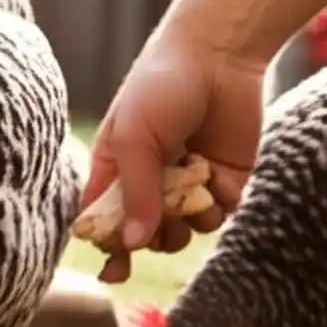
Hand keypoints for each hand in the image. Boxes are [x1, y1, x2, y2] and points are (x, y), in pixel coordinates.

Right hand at [81, 24, 263, 282]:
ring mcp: (186, 184)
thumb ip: (136, 193)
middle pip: (142, 235)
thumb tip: (133, 245)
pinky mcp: (224, 182)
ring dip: (184, 225)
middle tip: (158, 224)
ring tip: (190, 194)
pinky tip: (213, 180)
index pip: (102, 221)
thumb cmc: (159, 88)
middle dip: (150, 239)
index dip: (106, 248)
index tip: (113, 271)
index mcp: (114, 171)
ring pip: (180, 233)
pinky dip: (214, 208)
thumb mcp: (134, 139)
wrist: (218, 55)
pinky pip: (215, 217)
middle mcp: (148, 182)